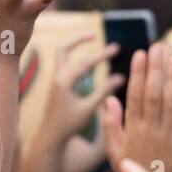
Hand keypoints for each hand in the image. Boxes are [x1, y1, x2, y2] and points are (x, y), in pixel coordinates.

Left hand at [35, 34, 122, 149]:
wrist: (50, 137)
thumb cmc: (69, 125)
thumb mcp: (89, 109)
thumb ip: (104, 92)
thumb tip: (121, 77)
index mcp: (64, 82)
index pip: (84, 62)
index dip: (102, 55)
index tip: (117, 48)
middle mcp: (56, 78)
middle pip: (63, 49)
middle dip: (78, 39)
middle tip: (94, 34)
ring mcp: (55, 81)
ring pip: (62, 55)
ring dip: (75, 46)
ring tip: (91, 40)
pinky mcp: (56, 86)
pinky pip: (64, 64)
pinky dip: (75, 57)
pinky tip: (88, 61)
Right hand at [103, 43, 171, 171]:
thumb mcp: (114, 153)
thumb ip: (110, 125)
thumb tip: (110, 98)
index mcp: (133, 131)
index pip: (135, 96)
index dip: (138, 74)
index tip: (140, 54)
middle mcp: (151, 132)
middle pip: (153, 94)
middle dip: (155, 69)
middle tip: (157, 46)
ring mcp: (170, 139)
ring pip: (171, 104)